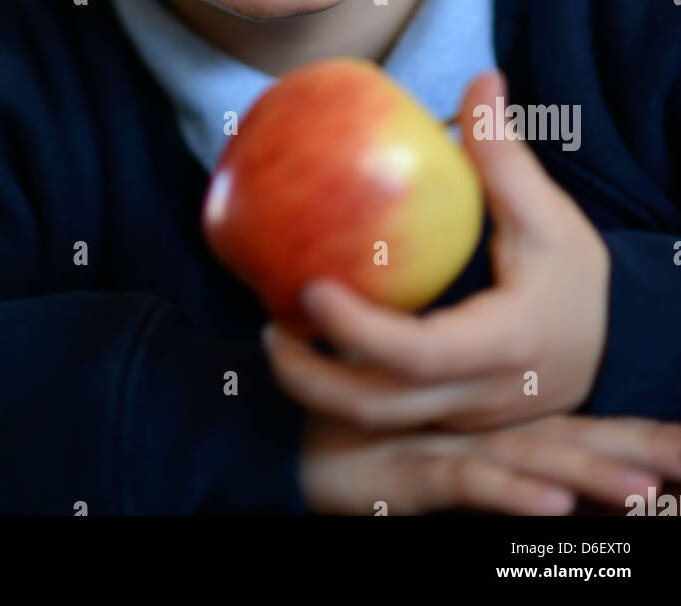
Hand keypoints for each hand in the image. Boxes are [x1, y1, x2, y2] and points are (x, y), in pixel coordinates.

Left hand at [263, 69, 611, 432]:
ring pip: (374, 422)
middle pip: (378, 408)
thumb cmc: (573, 278)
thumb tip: (482, 81)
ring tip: (276, 337)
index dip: (358, 330)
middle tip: (268, 324)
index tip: (311, 286)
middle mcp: (474, 394)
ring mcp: (458, 416)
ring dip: (316, 387)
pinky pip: (385, 412)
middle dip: (312, 377)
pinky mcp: (446, 418)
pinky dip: (341, 383)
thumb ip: (506, 158)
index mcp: (501, 345)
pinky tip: (309, 342)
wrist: (610, 345)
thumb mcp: (550, 218)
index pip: (417, 355)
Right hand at [299, 408, 680, 515]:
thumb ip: (476, 437)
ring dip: (591, 476)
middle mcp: (480, 437)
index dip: (633, 436)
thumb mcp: (431, 450)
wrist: (286, 441)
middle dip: (638, 452)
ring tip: (645, 493)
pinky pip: (469, 483)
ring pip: (533, 461)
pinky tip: (552, 502)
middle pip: (574, 443)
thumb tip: (536, 452)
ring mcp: (449, 451)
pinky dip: (510, 492)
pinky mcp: (413, 474)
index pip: (578, 431)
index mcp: (492, 430)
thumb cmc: (357, 444)